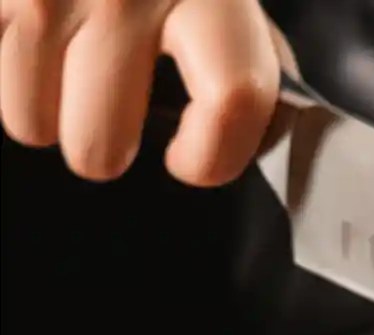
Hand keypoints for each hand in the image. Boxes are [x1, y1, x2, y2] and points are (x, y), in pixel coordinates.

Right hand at [1, 0, 289, 185]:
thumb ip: (253, 63)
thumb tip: (257, 138)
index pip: (234, 99)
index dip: (213, 157)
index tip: (190, 161)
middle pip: (100, 143)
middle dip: (107, 148)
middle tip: (112, 117)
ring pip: (30, 123)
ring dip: (47, 114)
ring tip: (67, 71)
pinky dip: (13, 75)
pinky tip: (34, 42)